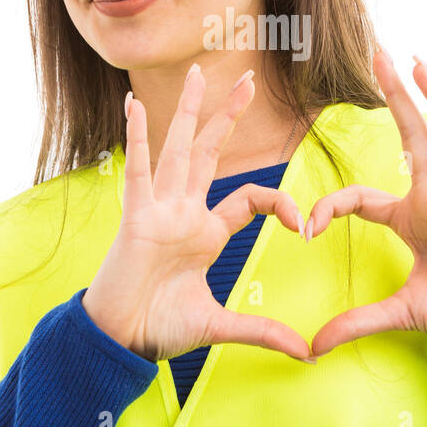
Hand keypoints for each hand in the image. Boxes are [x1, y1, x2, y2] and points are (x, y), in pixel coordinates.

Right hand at [83, 63, 313, 363]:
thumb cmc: (159, 328)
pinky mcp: (135, 216)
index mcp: (205, 232)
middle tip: (246, 79)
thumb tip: (306, 353)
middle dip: (228, 116)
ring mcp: (159, 209)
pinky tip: (134, 104)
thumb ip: (262, 331)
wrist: (120, 340)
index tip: (304, 225)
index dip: (279, 203)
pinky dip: (137, 136)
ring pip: (177, 148)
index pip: (249, 197)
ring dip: (189, 111)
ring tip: (199, 73)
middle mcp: (183, 212)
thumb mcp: (220, 326)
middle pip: (209, 152)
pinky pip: (138, 170)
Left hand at [304, 47, 426, 356]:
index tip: (304, 227)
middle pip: (410, 134)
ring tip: (417, 60)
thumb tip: (313, 348)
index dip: (329, 206)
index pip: (360, 195)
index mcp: (410, 215)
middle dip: (394, 94)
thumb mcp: (397, 312)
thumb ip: (355, 322)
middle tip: (378, 53)